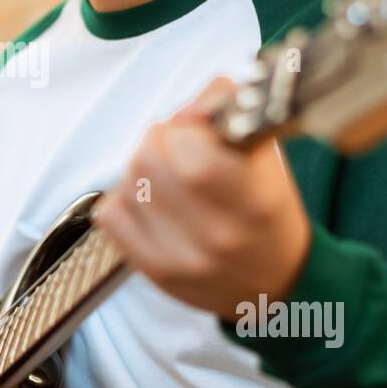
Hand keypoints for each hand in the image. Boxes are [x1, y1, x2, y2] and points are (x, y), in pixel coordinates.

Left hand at [90, 75, 312, 318]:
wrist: (275, 282)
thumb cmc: (267, 211)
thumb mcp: (265, 155)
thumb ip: (227, 110)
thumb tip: (189, 105)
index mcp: (254, 201)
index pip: (192, 147)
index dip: (186, 127)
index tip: (197, 129)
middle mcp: (217, 235)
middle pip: (149, 158)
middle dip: (161, 140)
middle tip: (180, 149)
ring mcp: (182, 257)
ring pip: (128, 181)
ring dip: (143, 167)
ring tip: (170, 177)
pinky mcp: (153, 271)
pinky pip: (110, 213)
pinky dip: (125, 198)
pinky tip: (152, 203)